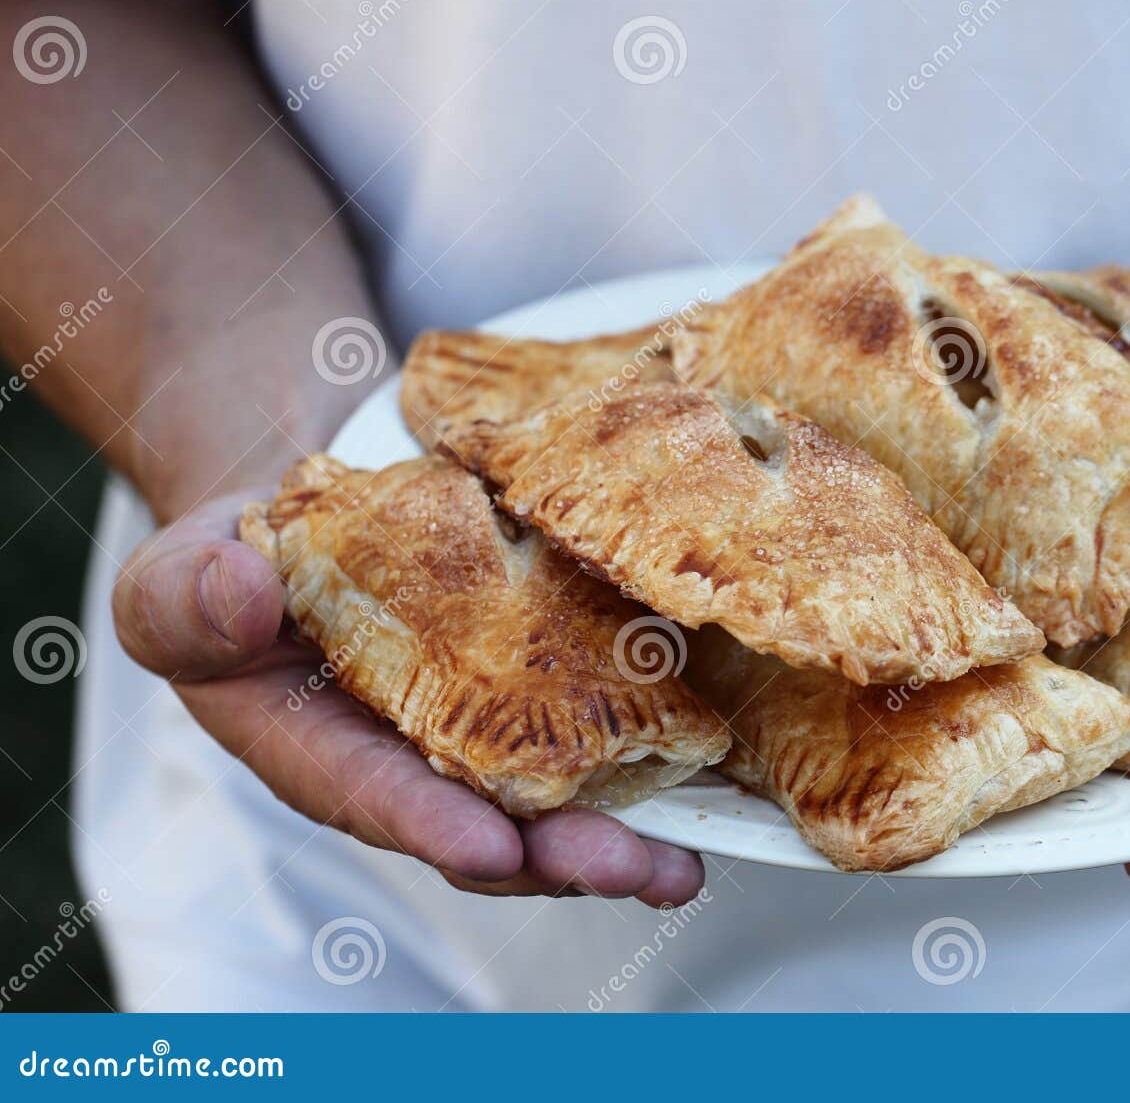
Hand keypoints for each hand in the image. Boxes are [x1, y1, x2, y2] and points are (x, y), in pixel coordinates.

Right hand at [112, 489, 705, 905]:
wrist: (314, 503)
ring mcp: (481, 730)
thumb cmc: (237, 557)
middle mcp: (410, 761)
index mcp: (319, 753)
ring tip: (685, 861)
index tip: (494, 845)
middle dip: (562, 854)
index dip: (434, 826)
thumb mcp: (178, 575)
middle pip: (488, 823)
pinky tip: (709, 769)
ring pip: (555, 798)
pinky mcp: (539, 684)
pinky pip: (594, 725)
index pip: (376, 797)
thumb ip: (183, 601)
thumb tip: (239, 595)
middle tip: (634, 868)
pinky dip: (649, 751)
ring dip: (624, 834)